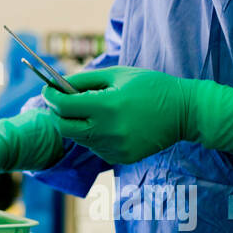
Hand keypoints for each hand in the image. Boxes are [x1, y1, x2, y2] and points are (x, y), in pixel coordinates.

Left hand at [41, 66, 232, 164]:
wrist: (184, 112)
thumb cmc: (151, 87)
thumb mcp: (118, 74)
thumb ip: (85, 80)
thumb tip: (58, 84)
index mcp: (106, 107)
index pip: (62, 106)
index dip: (50, 96)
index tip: (48, 89)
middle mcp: (107, 131)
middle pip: (64, 127)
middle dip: (59, 114)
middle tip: (63, 102)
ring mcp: (114, 148)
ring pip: (79, 138)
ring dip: (78, 124)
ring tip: (96, 110)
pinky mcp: (121, 158)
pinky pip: (96, 147)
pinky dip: (95, 135)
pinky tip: (111, 124)